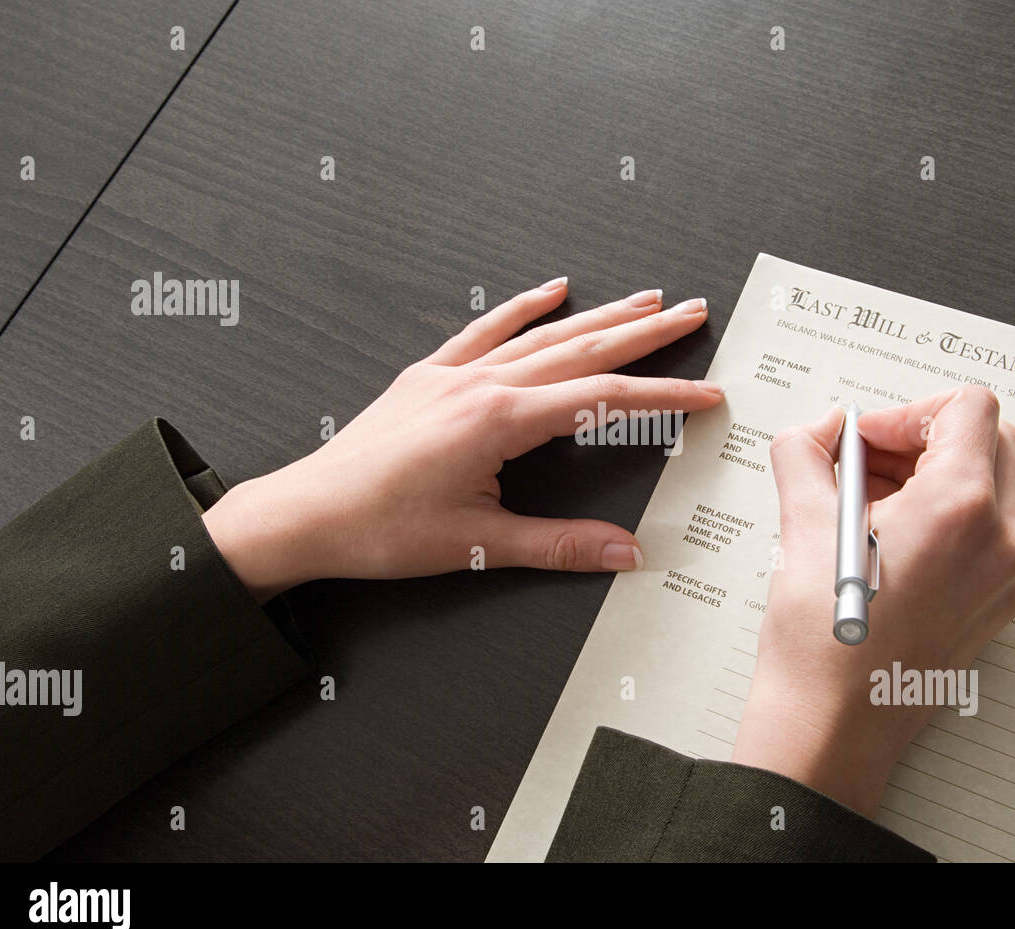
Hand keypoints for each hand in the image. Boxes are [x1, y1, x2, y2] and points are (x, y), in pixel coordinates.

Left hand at [202, 278, 722, 600]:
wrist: (307, 514)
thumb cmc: (382, 531)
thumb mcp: (479, 544)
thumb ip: (559, 545)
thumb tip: (626, 551)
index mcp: (499, 421)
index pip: (602, 399)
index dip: (662, 396)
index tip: (706, 392)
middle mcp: (480, 384)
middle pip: (581, 348)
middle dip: (644, 331)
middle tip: (693, 311)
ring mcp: (453, 373)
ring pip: (542, 334)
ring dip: (599, 314)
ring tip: (645, 298)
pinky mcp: (429, 375)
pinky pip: (486, 329)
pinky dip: (522, 308)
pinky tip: (551, 290)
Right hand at [732, 386, 1014, 816]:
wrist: (831, 728)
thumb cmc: (823, 643)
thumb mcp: (801, 523)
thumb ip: (805, 453)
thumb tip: (818, 433)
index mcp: (962, 506)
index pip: (968, 408)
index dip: (908, 412)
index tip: (868, 439)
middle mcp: (1000, 539)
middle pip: (989, 442)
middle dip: (924, 441)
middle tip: (867, 464)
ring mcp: (1005, 578)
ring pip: (989, 490)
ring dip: (932, 480)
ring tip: (866, 508)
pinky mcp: (995, 608)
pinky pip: (984, 539)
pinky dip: (943, 524)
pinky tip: (886, 548)